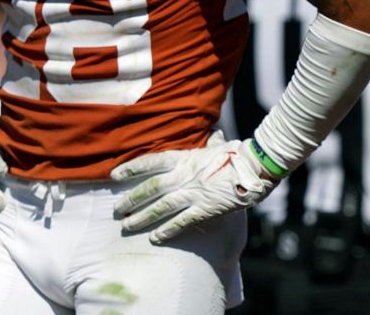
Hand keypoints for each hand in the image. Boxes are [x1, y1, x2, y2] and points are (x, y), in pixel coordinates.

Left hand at [112, 132, 278, 243]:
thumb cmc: (237, 155)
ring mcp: (193, 193)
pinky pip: (182, 222)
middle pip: (150, 188)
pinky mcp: (205, 209)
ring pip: (161, 207)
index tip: (114, 175)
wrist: (255, 168)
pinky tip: (155, 237)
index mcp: (184, 158)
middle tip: (116, 209)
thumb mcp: (218, 145)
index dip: (131, 168)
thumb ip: (211, 142)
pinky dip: (167, 230)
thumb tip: (214, 133)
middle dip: (131, 199)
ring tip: (127, 225)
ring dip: (142, 217)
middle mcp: (184, 176)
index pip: (150, 162)